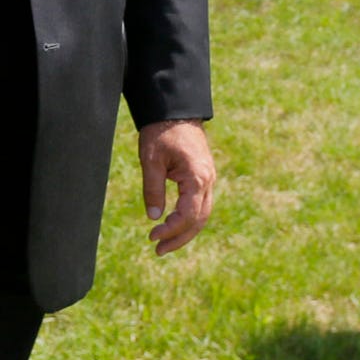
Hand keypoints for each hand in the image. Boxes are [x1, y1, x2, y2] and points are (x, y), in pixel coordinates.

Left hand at [138, 118, 215, 255]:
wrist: (176, 109)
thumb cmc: (162, 131)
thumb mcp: (151, 160)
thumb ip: (153, 189)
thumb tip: (154, 217)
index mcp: (197, 177)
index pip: (188, 215)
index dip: (171, 230)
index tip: (152, 236)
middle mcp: (208, 180)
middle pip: (199, 220)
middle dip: (180, 238)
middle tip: (158, 250)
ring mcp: (208, 179)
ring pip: (202, 214)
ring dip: (185, 231)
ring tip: (163, 244)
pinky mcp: (203, 176)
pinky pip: (200, 204)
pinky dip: (188, 219)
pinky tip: (173, 226)